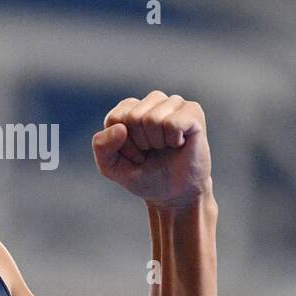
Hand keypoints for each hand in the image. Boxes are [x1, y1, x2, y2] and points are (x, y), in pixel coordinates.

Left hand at [91, 91, 212, 210]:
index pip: (115, 119)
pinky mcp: (193, 112)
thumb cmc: (144, 176)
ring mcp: (174, 103)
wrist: (175, 195)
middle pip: (133, 117)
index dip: (122, 145)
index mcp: (130, 108)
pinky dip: (173, 140)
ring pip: (152, 119)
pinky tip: (179, 143)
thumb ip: (102, 147)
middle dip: (139, 144)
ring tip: (164, 148)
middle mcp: (153, 100)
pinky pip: (173, 123)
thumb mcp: (111, 167)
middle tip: (151, 153)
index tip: (134, 155)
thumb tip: (121, 128)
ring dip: (156, 143)